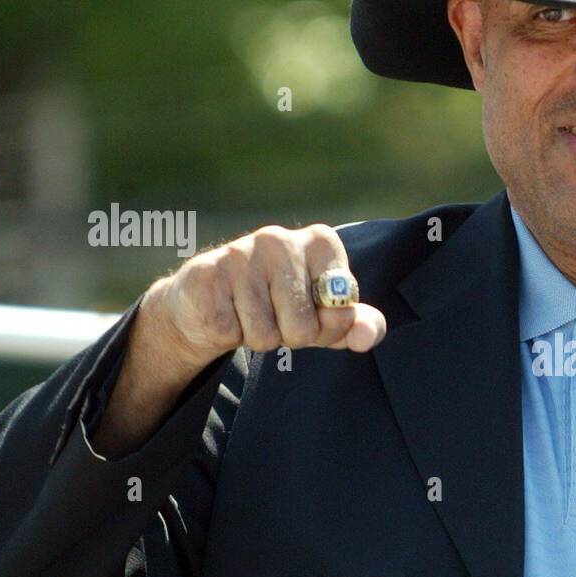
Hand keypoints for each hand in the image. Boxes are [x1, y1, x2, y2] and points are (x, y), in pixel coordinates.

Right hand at [149, 222, 385, 369]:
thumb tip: (369, 336)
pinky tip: (225, 313)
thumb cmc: (278, 307)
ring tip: (248, 314)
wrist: (209, 304)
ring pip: (266, 335)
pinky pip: (231, 335)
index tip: (312, 311)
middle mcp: (280, 238)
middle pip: (303, 328)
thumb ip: (357, 324)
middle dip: (290, 336)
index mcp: (320, 242)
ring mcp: (240, 254)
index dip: (328, 326)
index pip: (342, 309)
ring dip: (258, 337)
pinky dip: (229, 336)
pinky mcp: (206, 276)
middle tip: (274, 316)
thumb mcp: (324, 316)